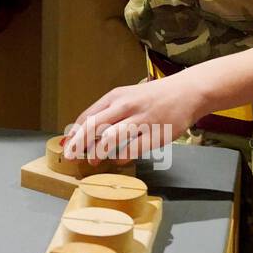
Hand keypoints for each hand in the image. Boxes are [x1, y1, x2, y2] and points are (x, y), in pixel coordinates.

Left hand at [62, 73, 204, 161]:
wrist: (186, 92)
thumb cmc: (152, 97)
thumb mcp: (126, 96)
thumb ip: (108, 112)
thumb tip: (85, 132)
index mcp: (116, 96)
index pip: (88, 116)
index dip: (75, 133)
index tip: (67, 146)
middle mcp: (127, 106)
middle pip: (94, 127)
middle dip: (79, 144)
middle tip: (71, 157)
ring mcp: (142, 120)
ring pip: (112, 138)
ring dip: (98, 152)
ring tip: (93, 160)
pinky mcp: (157, 134)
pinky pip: (134, 149)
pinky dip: (122, 156)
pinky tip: (118, 159)